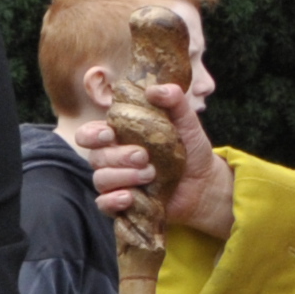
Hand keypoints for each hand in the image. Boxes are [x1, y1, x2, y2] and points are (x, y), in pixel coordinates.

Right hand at [67, 93, 230, 240]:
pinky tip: (130, 197)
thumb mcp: (187, 122)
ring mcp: (117, 182)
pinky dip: (113, 200)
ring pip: (100, 179)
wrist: (204, 182)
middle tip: (144, 156)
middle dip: (118, 157)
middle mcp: (114, 159)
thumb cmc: (190, 150)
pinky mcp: (123, 203)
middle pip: (96, 157)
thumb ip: (174, 102)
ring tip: (151, 174)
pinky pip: (103, 204)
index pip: (90, 134)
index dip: (92, 134)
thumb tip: (156, 90)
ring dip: (123, 176)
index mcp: (121, 137)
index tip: (109, 134)